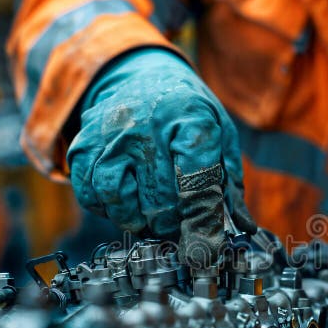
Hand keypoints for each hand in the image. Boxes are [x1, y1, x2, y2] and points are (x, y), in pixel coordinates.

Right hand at [67, 49, 255, 266]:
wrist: (137, 73)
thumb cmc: (186, 112)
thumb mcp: (220, 135)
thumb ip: (230, 185)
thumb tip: (244, 228)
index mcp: (191, 120)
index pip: (197, 183)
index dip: (201, 225)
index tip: (203, 253)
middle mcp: (148, 126)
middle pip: (160, 201)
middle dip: (174, 224)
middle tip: (179, 222)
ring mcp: (111, 135)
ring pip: (119, 201)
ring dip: (138, 221)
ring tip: (152, 215)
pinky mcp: (84, 144)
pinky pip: (91, 194)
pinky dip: (108, 209)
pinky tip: (125, 200)